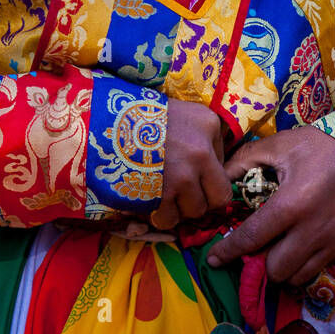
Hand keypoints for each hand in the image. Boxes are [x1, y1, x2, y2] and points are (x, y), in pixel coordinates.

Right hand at [150, 99, 231, 229]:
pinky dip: (160, 216)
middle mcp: (201, 152)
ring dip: (179, 208)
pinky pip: (168, 219)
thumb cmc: (146, 116)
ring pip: (193, 212)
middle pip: (215, 200)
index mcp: (209, 126)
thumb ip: (208, 139)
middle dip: (201, 201)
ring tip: (164, 193)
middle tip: (184, 194)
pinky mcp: (161, 192)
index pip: (226, 175)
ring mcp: (182, 175)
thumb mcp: (187, 113)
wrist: (108, 120)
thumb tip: (218, 170)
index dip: (212, 186)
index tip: (199, 185)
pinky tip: (152, 200)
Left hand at [206, 126, 334, 283]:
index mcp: (290, 206)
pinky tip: (315, 241)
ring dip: (288, 267)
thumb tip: (220, 178)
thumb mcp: (282, 145)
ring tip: (286, 249)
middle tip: (260, 250)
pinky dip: (316, 259)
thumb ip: (245, 161)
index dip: (228, 252)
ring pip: (302, 276)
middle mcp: (314, 232)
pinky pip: (329, 266)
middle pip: (276, 271)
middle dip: (262, 264)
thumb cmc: (326, 145)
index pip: (251, 240)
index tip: (214, 259)